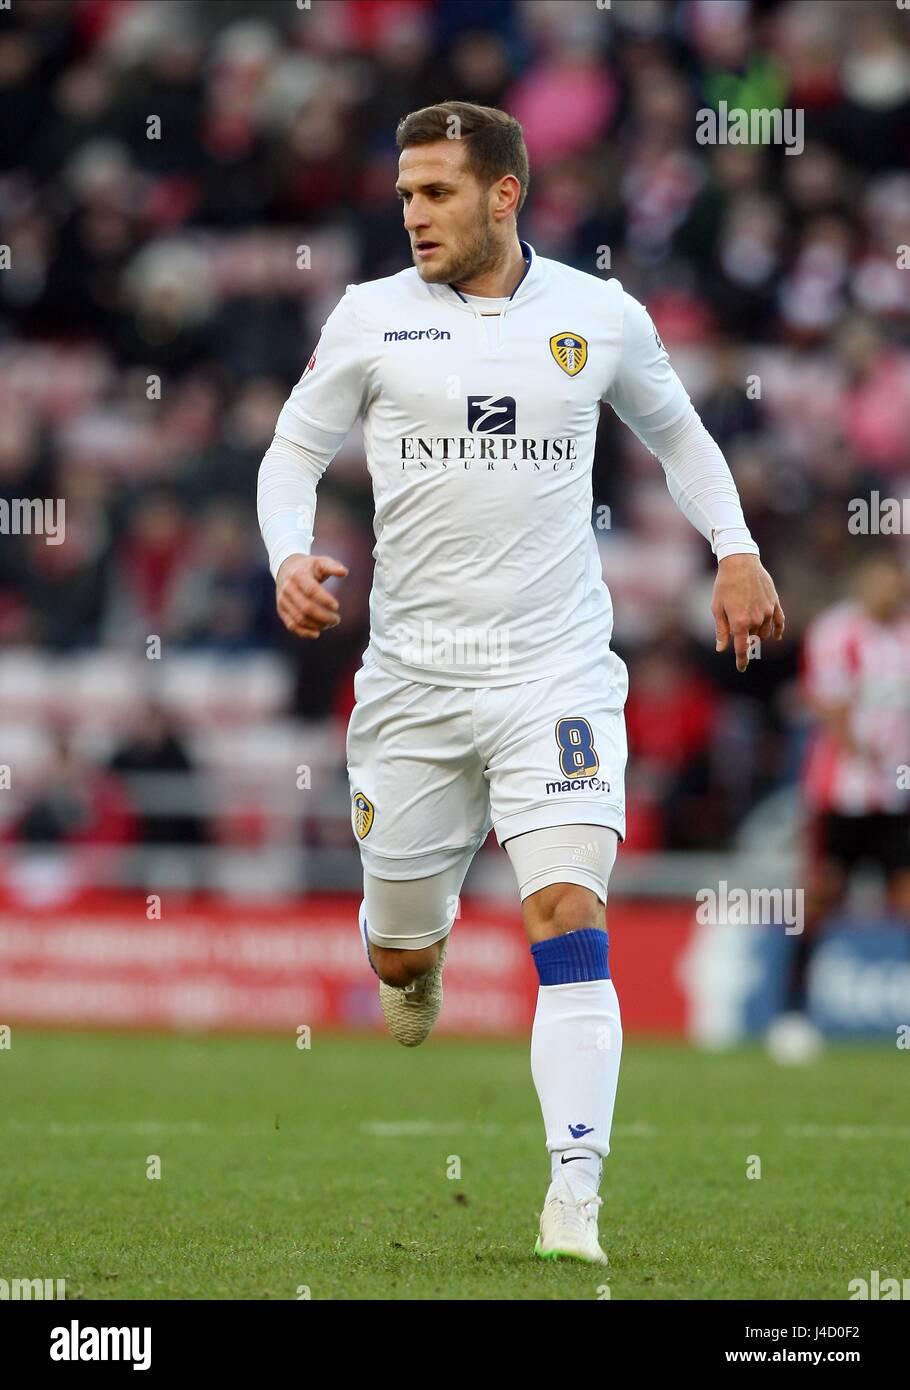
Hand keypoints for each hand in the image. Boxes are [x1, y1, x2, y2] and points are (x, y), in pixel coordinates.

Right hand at [276, 553, 348, 638]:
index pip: (311, 590)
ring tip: (330, 624)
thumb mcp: (320, 562)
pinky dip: (304, 632)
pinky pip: (291, 625)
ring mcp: (283, 600)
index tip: (337, 606)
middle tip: (337, 619)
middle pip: (306, 607)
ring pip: (299, 619)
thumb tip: (344, 572)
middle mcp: (288, 588)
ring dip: (317, 625)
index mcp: (298, 575)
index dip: (324, 600)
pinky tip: (316, 633)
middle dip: (324, 616)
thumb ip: (333, 566)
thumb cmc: (309, 567)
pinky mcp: (281, 610)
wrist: (286, 569)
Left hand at [712, 554, 784, 672]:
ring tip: (750, 626)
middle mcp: (756, 619)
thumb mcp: (717, 608)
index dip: (742, 660)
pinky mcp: (774, 602)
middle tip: (737, 630)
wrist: (740, 562)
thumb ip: (721, 630)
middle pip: (753, 639)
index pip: (743, 648)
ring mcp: (767, 611)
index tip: (741, 668)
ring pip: (765, 632)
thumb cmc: (724, 585)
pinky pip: (780, 621)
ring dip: (758, 634)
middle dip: (746, 639)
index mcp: (739, 622)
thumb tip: (722, 648)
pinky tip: (776, 636)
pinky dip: (778, 630)